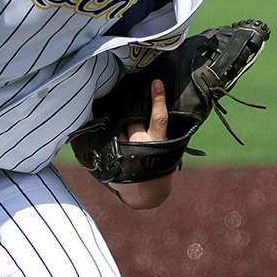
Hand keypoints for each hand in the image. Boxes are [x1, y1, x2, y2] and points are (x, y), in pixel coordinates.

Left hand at [113, 80, 172, 209]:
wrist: (147, 193)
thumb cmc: (159, 168)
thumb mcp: (167, 150)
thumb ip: (161, 133)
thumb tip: (156, 113)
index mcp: (158, 141)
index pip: (159, 117)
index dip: (158, 99)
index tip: (156, 83)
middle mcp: (140, 143)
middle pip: (132, 118)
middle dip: (131, 112)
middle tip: (131, 110)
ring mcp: (125, 148)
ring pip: (118, 126)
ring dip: (119, 125)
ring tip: (124, 133)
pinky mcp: (114, 155)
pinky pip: (109, 137)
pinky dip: (110, 134)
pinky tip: (110, 135)